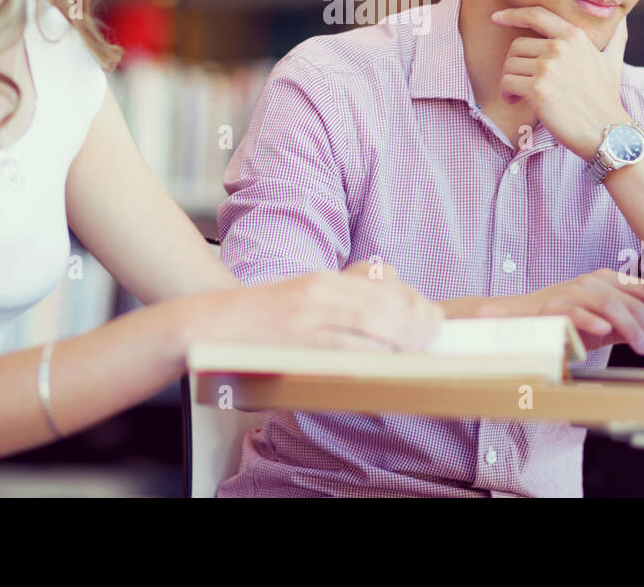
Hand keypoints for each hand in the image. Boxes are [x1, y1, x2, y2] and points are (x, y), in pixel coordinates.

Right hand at [203, 262, 444, 352]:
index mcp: (322, 280)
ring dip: (401, 337)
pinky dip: (369, 355)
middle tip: (434, 334)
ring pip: (369, 321)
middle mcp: (319, 291)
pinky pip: (343, 347)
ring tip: (418, 350)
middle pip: (383, 302)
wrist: (209, 324)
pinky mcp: (297, 339)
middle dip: (415, 320)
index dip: (412, 300)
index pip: (381, 284)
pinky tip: (385, 363)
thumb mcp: (301, 299)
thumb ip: (337, 304)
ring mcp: (308, 315)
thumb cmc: (257, 319)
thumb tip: (380, 315)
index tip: (430, 314)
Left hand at [490, 6, 629, 161]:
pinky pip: (507, 83)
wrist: (608, 131)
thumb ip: (615, 38)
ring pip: (509, 65)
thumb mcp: (613, 62)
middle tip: (522, 82)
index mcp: (575, 36)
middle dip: (515, 65)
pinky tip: (516, 102)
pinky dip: (506, 93)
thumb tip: (622, 19)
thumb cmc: (606, 99)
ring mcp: (549, 67)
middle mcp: (561, 47)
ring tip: (520, 95)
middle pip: (517, 46)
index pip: (537, 15)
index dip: (513, 14)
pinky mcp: (538, 89)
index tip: (497, 17)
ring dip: (510, 81)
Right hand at [520, 270, 643, 366]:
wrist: (523, 318)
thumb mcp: (604, 320)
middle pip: (635, 300)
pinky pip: (578, 311)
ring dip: (634, 329)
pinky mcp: (555, 308)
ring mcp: (574, 292)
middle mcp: (594, 282)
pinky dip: (594, 321)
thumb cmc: (567, 321)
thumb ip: (629, 323)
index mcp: (609, 280)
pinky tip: (605, 332)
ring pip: (612, 305)